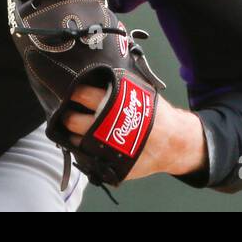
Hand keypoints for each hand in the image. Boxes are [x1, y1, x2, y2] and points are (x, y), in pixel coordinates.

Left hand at [63, 85, 207, 180]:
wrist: (174, 142)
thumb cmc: (156, 115)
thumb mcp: (140, 94)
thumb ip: (119, 87)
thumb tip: (96, 76)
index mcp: (112, 103)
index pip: (82, 94)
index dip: (74, 93)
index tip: (72, 93)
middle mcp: (105, 125)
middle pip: (73, 121)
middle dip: (68, 117)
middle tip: (69, 114)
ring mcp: (105, 148)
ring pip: (76, 142)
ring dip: (73, 136)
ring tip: (77, 132)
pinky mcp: (109, 165)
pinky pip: (86, 159)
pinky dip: (84, 152)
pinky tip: (88, 145)